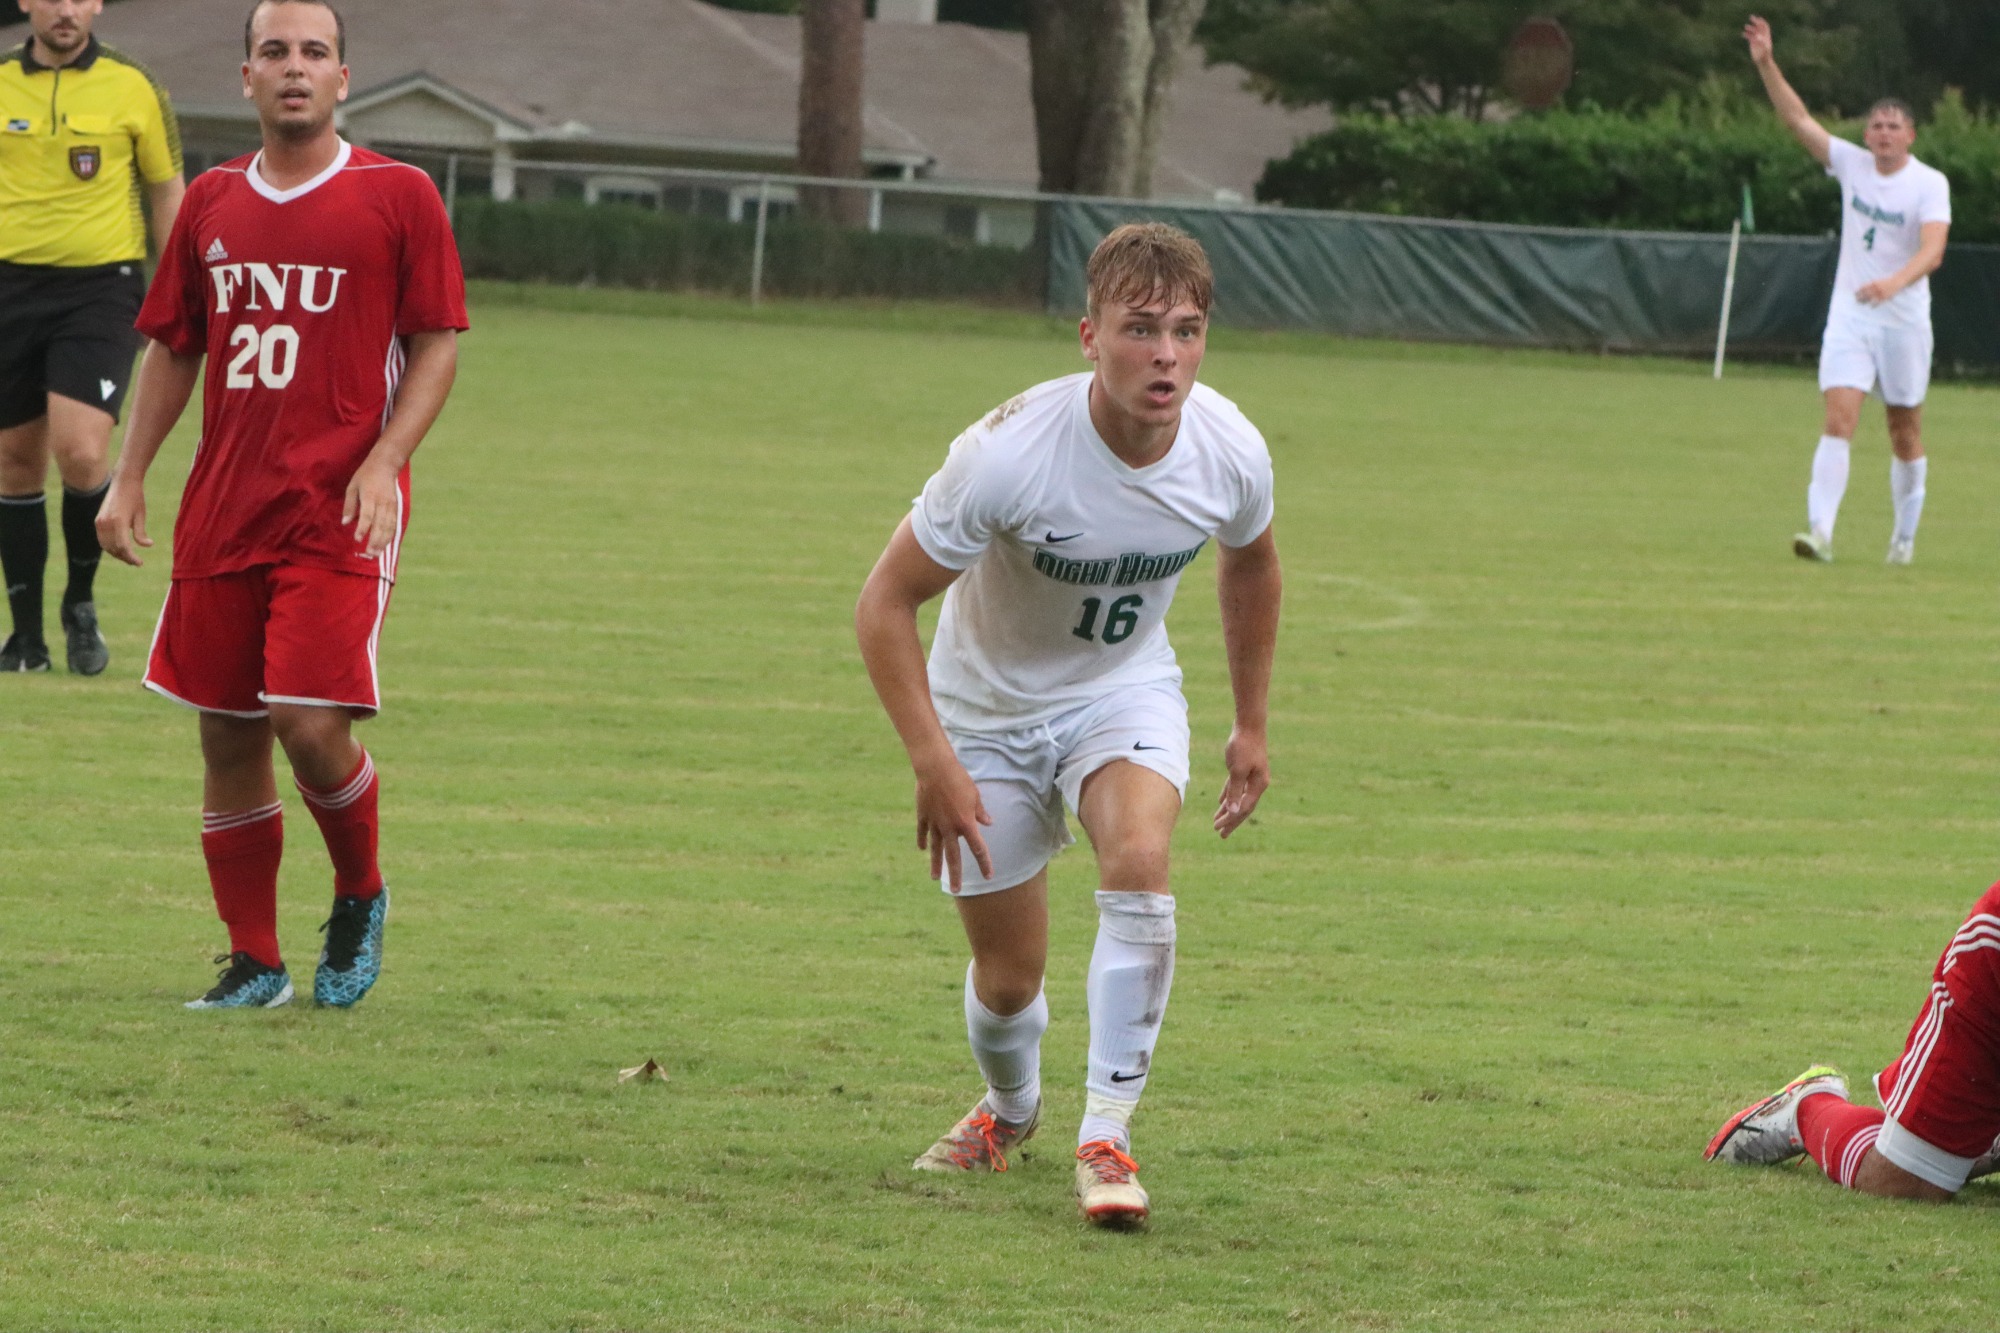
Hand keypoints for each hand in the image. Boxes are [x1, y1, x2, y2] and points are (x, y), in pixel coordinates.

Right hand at [94, 476, 150, 566]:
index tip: (140, 563)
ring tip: (129, 557)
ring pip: (106, 546)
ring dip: (116, 554)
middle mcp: (106, 523)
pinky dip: (110, 547)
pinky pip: (102, 539)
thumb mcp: (141, 515)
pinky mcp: (98, 520)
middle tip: (136, 562)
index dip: (131, 557)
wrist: (123, 482)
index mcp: (118, 521)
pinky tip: (120, 549)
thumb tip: (147, 546)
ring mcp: (100, 522)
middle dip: (125, 557)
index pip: (123, 547)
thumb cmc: (136, 498)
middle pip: (113, 548)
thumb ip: (141, 532)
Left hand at [343, 459, 400, 556]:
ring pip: (388, 527)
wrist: (386, 466)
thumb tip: (345, 523)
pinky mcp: (396, 508)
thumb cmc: (365, 476)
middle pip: (380, 524)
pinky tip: (385, 544)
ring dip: (383, 541)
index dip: (363, 528)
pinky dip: (390, 536)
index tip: (357, 539)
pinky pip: (394, 525)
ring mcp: (391, 506)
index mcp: (369, 496)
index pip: (367, 515)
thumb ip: (349, 505)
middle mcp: (382, 503)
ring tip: (377, 553)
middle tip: (369, 554)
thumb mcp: (352, 487)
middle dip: (375, 540)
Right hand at [913, 754, 992, 892]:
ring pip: (936, 849)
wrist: (935, 769)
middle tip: (957, 890)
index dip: (984, 863)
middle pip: (954, 856)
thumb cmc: (959, 779)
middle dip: (956, 874)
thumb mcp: (975, 795)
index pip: (978, 848)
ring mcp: (934, 823)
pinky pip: (923, 832)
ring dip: (936, 864)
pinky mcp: (923, 816)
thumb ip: (980, 812)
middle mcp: (950, 828)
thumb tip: (988, 823)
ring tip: (935, 878)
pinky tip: (922, 850)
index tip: (989, 876)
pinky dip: (922, 841)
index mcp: (966, 823)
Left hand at [1214, 726, 1269, 837]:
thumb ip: (1235, 790)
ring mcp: (1252, 776)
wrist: (1249, 725)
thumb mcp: (1237, 770)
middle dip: (1231, 821)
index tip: (1218, 829)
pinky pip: (1236, 787)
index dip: (1231, 820)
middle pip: (1243, 807)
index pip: (1243, 809)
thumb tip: (1233, 811)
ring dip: (1228, 810)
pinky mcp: (1244, 769)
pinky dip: (1228, 795)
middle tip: (1220, 834)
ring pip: (1238, 798)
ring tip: (1217, 822)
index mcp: (1258, 785)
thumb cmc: (1243, 746)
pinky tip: (1220, 803)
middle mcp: (1257, 784)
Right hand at [1743, 15, 1772, 65]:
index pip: (1764, 26)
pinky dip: (1747, 34)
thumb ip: (1761, 42)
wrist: (1763, 62)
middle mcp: (1762, 37)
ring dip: (1750, 28)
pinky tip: (1742, 34)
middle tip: (1751, 17)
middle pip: (1759, 27)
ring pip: (1754, 32)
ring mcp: (1758, 40)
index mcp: (1766, 37)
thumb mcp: (1764, 49)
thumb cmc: (1764, 56)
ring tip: (1745, 26)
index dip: (1761, 22)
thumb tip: (1757, 36)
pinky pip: (1750, 37)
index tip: (1757, 18)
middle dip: (1755, 22)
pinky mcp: (1753, 44)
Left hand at [1856, 279, 1897, 304]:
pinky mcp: (1884, 297)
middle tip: (1856, 300)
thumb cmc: (1886, 282)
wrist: (1897, 281)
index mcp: (1873, 283)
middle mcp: (1876, 288)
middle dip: (1859, 298)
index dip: (1858, 292)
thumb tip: (1861, 289)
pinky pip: (1877, 303)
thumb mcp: (1877, 281)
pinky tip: (1871, 307)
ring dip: (1864, 302)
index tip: (1854, 294)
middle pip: (1865, 294)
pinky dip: (1873, 305)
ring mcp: (1880, 293)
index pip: (1863, 288)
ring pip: (1869, 299)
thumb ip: (1870, 285)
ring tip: (1861, 303)